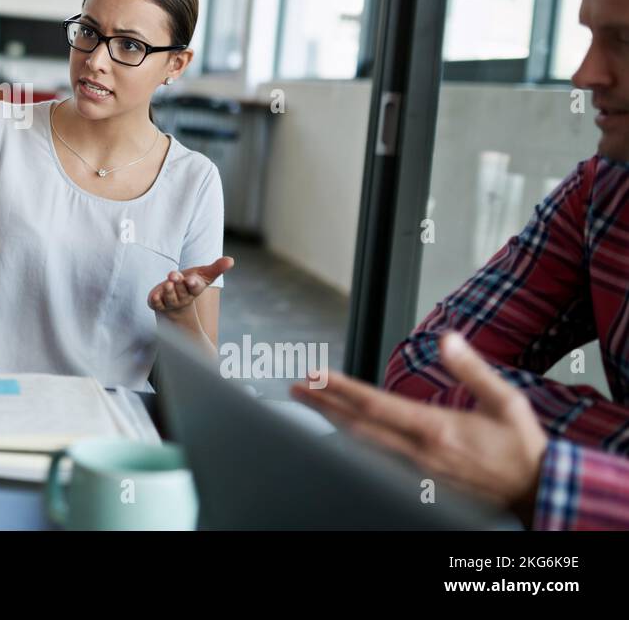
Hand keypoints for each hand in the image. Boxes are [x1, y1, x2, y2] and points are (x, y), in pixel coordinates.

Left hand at [146, 256, 233, 314]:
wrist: (175, 304)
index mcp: (194, 289)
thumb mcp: (203, 275)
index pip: (195, 287)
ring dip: (168, 291)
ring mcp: (170, 302)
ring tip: (167, 283)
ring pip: (170, 298)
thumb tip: (231, 260)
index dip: (193, 284)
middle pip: (181, 291)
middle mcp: (182, 297)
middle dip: (178, 283)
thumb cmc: (190, 284)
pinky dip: (156, 300)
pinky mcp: (158, 303)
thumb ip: (216, 268)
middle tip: (174, 275)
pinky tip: (155, 296)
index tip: (191, 280)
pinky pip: (157, 304)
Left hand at [290, 332, 548, 519]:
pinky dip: (357, 442)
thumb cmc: (523, 448)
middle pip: (358, 425)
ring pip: (365, 444)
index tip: (314, 376)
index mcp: (435, 429)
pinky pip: (380, 459)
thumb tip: (449, 339)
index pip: (374, 404)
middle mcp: (419, 452)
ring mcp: (417, 471)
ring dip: (336, 421)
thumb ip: (471, 369)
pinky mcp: (422, 482)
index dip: (339, 389)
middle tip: (296, 388)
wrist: (538, 493)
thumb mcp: (505, 401)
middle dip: (323, 405)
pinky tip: (346, 430)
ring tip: (312, 403)